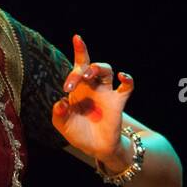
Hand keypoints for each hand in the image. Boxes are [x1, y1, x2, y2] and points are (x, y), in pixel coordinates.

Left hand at [51, 33, 134, 160]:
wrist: (95, 148)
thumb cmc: (78, 132)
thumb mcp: (62, 125)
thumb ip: (59, 114)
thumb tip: (60, 102)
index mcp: (78, 88)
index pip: (78, 65)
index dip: (80, 50)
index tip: (77, 38)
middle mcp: (92, 86)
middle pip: (90, 66)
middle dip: (82, 68)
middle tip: (72, 83)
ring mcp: (106, 93)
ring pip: (107, 70)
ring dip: (98, 68)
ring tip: (89, 75)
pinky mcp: (118, 102)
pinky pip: (126, 87)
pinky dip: (127, 79)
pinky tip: (122, 76)